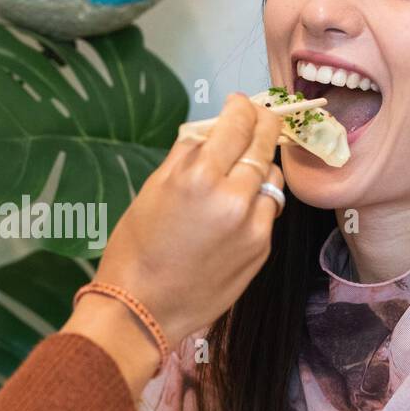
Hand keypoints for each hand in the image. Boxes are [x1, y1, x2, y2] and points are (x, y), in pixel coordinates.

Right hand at [62, 92, 283, 391]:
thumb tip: (208, 131)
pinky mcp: (261, 249)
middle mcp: (234, 196)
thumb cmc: (135, 247)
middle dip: (264, 124)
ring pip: (274, 179)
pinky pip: (267, 211)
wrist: (143, 308)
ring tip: (243, 170)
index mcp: (199, 176)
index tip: (240, 103)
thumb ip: (185, 156)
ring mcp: (253, 225)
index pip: (238, 124)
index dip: (242, 107)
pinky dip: (257, 202)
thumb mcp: (152, 190)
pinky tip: (236, 209)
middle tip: (259, 117)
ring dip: (262, 168)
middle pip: (266, 144)